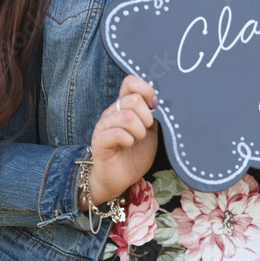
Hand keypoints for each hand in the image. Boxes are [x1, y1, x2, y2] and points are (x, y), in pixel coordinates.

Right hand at [83, 75, 157, 207]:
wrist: (120, 178)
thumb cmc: (135, 154)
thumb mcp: (151, 131)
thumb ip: (154, 115)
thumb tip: (160, 101)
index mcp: (123, 106)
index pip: (130, 82)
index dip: (146, 89)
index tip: (154, 106)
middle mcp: (112, 112)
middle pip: (133, 99)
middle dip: (146, 117)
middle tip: (145, 131)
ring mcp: (103, 126)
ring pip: (127, 116)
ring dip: (139, 131)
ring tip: (137, 140)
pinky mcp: (99, 141)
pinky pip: (117, 133)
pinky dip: (129, 140)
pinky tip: (128, 145)